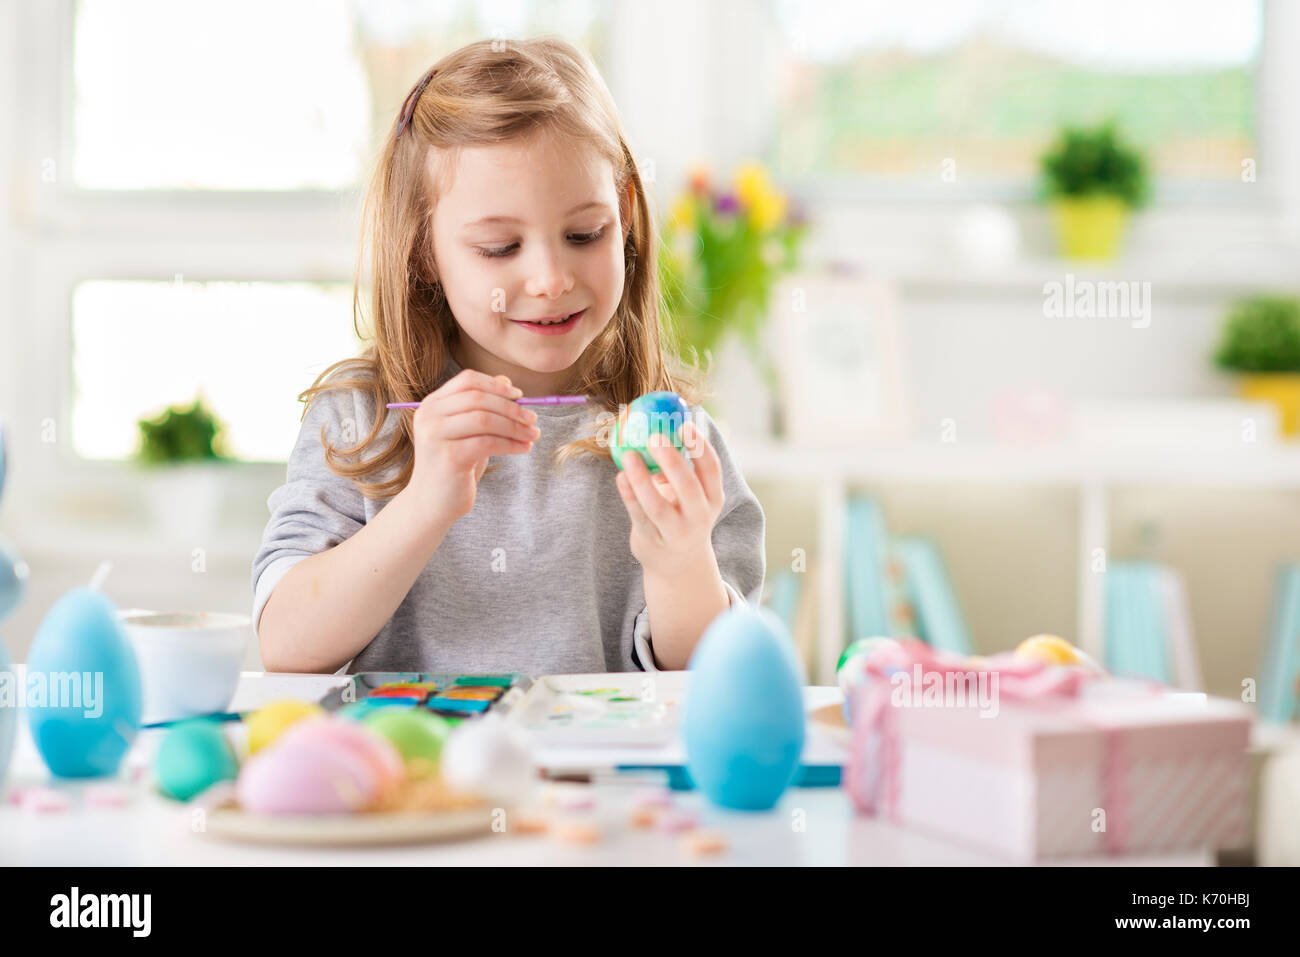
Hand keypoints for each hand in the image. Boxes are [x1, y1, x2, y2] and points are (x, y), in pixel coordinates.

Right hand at [406, 369, 540, 522]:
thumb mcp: (468, 431)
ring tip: (533, 435)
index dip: (496, 385)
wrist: (433, 503)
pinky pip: (488, 443)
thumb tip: (507, 381)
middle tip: (533, 418)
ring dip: (515, 426)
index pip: (467, 381)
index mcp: (433, 404)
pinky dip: (511, 444)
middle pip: (478, 398)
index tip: (520, 396)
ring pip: (485, 420)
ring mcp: (436, 436)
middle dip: (511, 407)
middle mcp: (429, 416)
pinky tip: (524, 448)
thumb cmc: (454, 464)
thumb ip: (482, 407)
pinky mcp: (448, 457)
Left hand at [614, 420, 724, 573]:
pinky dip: (629, 496)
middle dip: (673, 462)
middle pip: (688, 488)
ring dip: (642, 479)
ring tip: (629, 455)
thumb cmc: (682, 515)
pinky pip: (639, 516)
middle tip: (655, 437)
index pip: (712, 470)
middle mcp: (698, 517)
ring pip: (659, 507)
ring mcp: (676, 533)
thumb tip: (660, 424)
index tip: (685, 424)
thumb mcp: (691, 495)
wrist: (678, 565)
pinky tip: (620, 477)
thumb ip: (680, 467)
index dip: (701, 447)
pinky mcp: (653, 542)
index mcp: (712, 499)